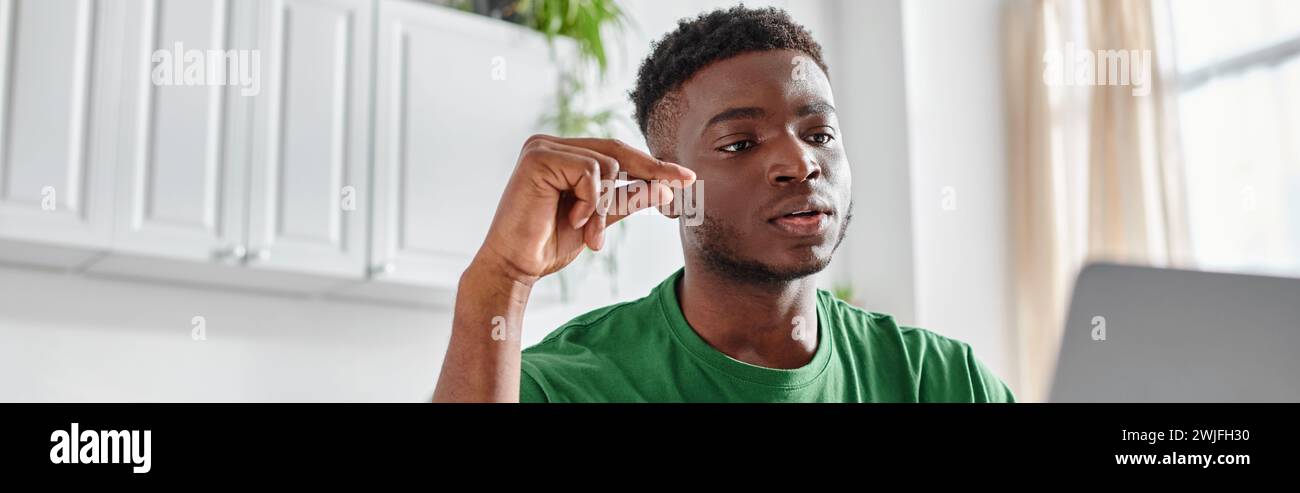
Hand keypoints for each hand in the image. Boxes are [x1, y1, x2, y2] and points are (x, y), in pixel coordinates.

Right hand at [472, 135, 695, 285]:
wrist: (516, 267)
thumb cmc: (549, 244)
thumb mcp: (598, 218)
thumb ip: (627, 199)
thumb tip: (666, 188)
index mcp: (562, 154)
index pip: (615, 153)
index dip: (651, 164)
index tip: (685, 177)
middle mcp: (549, 144)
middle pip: (615, 151)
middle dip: (649, 173)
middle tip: (677, 189)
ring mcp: (542, 148)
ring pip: (606, 164)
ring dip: (604, 205)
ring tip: (589, 233)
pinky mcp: (538, 158)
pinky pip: (589, 172)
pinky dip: (590, 201)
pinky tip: (573, 219)